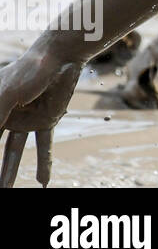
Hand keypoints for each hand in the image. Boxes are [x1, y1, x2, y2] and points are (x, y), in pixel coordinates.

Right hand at [0, 51, 80, 186]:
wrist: (60, 57)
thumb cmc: (29, 72)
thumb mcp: (7, 95)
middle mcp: (7, 117)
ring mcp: (26, 120)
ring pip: (14, 152)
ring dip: (10, 172)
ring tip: (7, 191)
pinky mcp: (47, 120)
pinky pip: (44, 145)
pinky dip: (44, 163)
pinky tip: (43, 181)